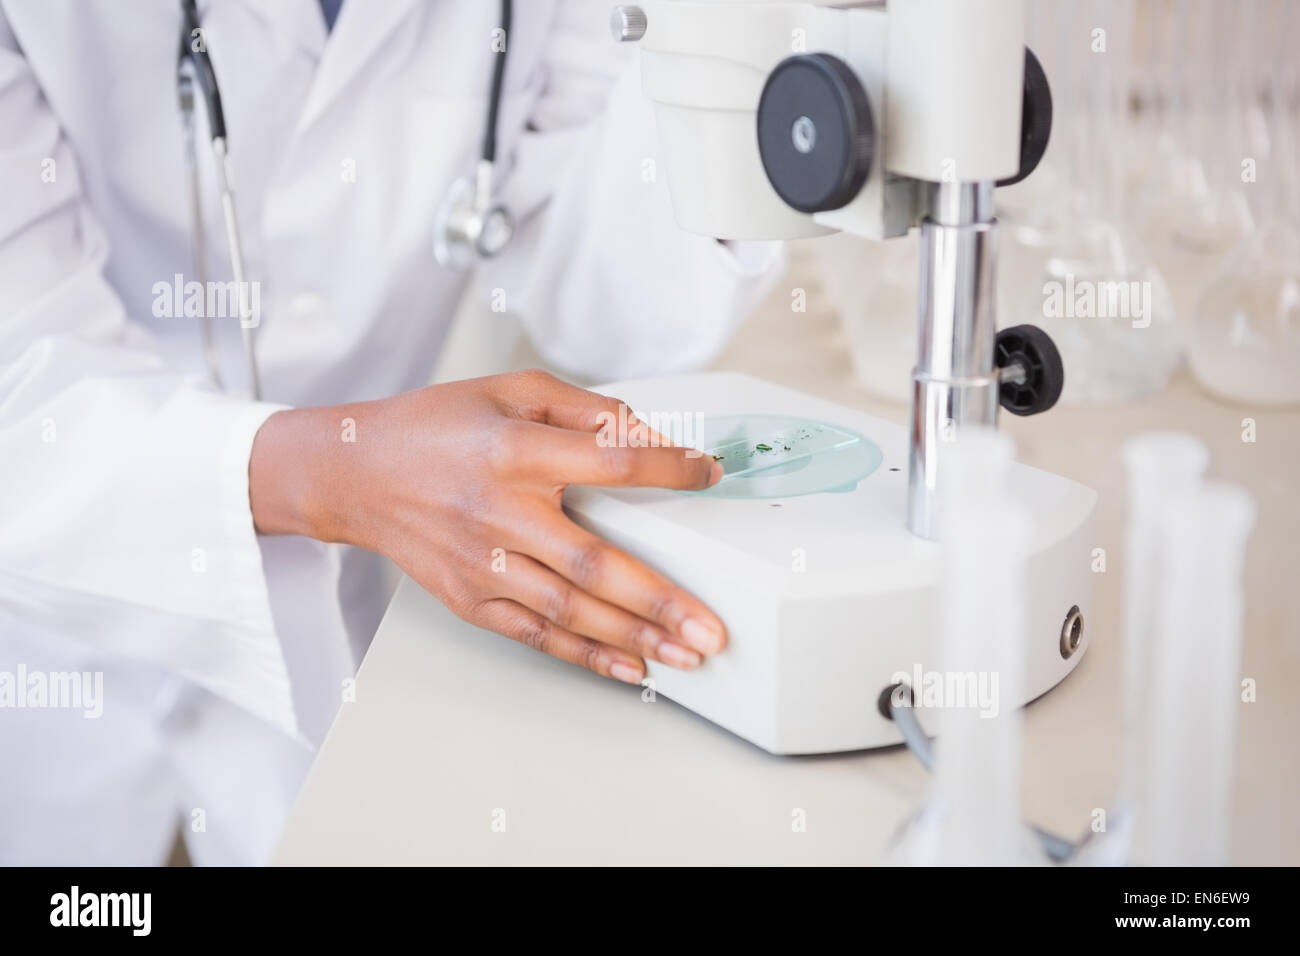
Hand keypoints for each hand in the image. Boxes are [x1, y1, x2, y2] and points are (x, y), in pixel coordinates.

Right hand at [249, 370, 726, 683]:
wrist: (355, 474)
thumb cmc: (435, 428)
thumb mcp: (510, 392)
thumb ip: (584, 410)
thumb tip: (647, 435)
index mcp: (513, 452)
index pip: (606, 461)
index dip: (664, 468)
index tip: (709, 474)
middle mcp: (498, 513)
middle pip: (591, 562)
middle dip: (657, 600)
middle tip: (711, 627)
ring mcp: (481, 563)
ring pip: (568, 609)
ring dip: (632, 637)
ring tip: (687, 654)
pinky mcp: (470, 599)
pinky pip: (536, 634)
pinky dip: (584, 655)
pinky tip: (629, 668)